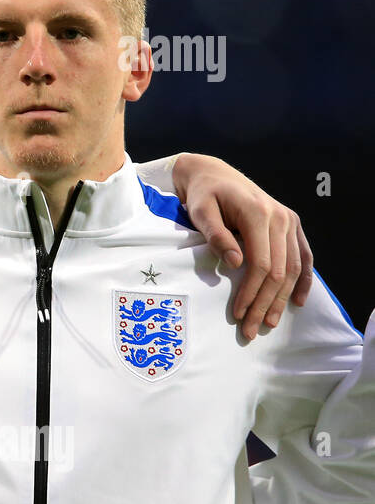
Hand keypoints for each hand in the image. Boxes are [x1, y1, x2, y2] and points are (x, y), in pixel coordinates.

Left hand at [173, 153, 311, 340]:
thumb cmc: (202, 194)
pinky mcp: (291, 224)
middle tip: (252, 330)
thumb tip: (235, 263)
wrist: (213, 174)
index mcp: (259, 214)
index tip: (238, 314)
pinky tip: (298, 301)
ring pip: (292, 267)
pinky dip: (302, 279)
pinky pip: (303, 256)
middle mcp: (281, 218)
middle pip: (279, 270)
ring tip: (270, 322)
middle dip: (265, 303)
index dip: (251, 292)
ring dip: (283, 298)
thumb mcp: (200, 211)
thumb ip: (216, 236)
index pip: (261, 264)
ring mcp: (289, 221)